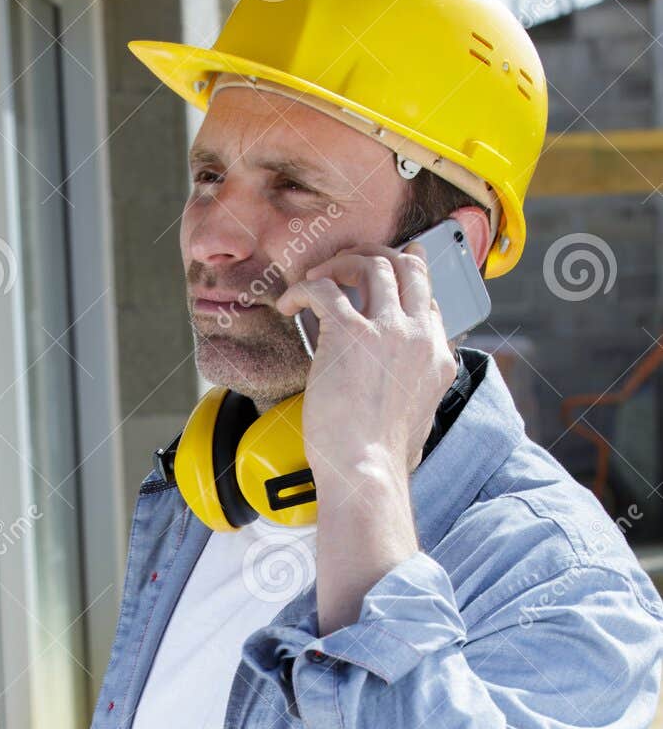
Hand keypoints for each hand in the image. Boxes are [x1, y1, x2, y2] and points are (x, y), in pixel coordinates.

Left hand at [275, 242, 457, 482]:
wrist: (366, 471)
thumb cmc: (382, 460)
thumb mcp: (419, 423)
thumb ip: (417, 398)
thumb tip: (407, 406)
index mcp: (437, 357)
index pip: (428, 301)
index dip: (403, 285)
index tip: (379, 283)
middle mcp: (418, 336)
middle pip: (408, 269)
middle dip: (378, 257)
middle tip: (350, 264)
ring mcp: (387, 331)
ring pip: (372, 266)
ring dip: (341, 263)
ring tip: (318, 276)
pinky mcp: (349, 334)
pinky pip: (325, 289)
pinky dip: (304, 288)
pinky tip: (291, 302)